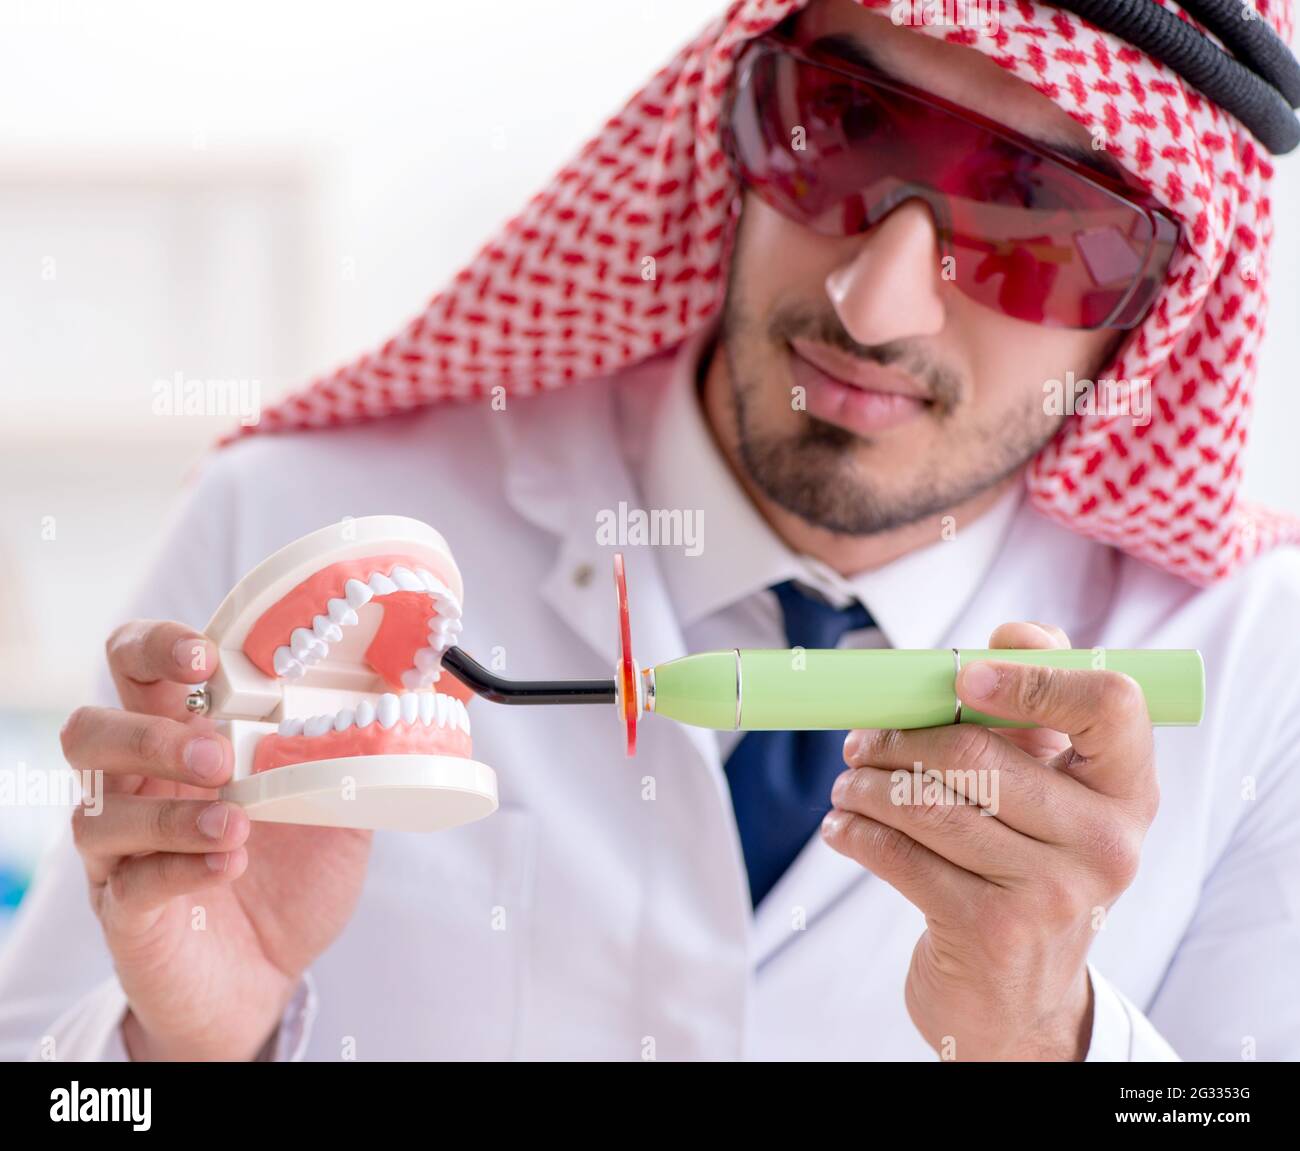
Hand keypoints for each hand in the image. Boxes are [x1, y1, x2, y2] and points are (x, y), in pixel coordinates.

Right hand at [61, 620, 372, 1060]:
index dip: (157, 647)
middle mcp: (138, 788)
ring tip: (237, 820)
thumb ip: (348, 754)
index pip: (137, 670)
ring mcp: (122, 852)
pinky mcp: (125, 911)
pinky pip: (131, 882)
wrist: (269, 976)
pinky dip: (182, 867)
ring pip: (96, 811)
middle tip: (217, 752)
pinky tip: (231, 864)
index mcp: (181, 742)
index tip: (206, 657)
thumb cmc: (289, 877)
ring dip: (170, 811)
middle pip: (91, 730)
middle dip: (150, 732)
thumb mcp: (334, 805)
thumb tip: (399, 700)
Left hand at [821, 622, 1157, 1060]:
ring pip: (926, 804)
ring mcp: (1053, 892)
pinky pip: (898, 855)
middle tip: (861, 740)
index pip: (1109, 704)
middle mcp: (1107, 842)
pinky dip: (854, 830)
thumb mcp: (1050, 790)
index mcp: (1127, 788)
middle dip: (897, 737)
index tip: (961, 679)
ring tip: (849, 783)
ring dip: (865, 784)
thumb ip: (1037, 704)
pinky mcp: (990, 932)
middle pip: (977, 755)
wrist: (1019, 996)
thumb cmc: (1026, 864)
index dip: (1031, 677)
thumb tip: (1007, 635)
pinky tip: (843, 826)